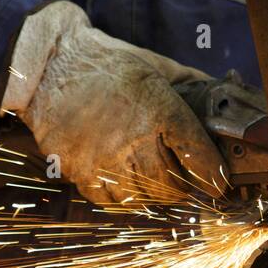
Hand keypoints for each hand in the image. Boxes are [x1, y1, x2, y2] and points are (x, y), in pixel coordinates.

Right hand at [3, 2, 225, 204]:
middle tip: (183, 178)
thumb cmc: (103, 65)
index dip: (213, 174)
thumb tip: (220, 94)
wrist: (47, 68)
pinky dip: (125, 196)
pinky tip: (126, 180)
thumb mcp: (153, 65)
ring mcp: (107, 160)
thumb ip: (189, 83)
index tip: (218, 183)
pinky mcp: (82, 173)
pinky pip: (114, 202)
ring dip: (155, 192)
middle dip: (184, 185)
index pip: (198, 155)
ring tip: (153, 178)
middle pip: (174, 184)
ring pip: (146, 197)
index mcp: (159, 108)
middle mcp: (135, 139)